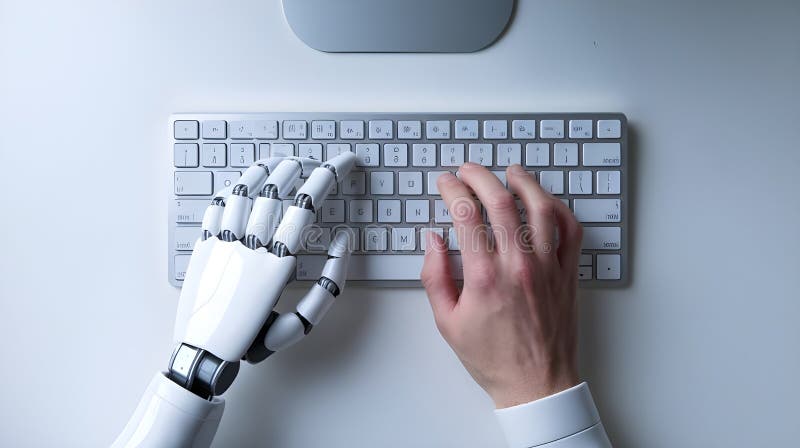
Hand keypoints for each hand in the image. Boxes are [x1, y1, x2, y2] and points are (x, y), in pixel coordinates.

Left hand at [172, 154, 354, 392]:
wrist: (200, 354)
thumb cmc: (251, 341)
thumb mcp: (298, 325)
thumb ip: (328, 289)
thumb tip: (343, 244)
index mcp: (277, 263)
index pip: (309, 202)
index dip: (330, 174)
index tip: (344, 162)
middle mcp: (250, 246)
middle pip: (277, 187)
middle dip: (300, 166)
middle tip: (312, 163)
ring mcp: (223, 242)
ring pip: (245, 188)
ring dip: (266, 168)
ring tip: (281, 162)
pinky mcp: (204, 246)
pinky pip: (217, 204)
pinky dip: (234, 186)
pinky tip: (244, 182)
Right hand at [421, 163, 582, 408]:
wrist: (536, 385)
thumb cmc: (492, 358)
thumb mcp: (446, 322)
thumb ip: (434, 276)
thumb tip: (433, 240)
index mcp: (484, 277)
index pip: (466, 214)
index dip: (453, 189)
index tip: (446, 183)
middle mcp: (518, 266)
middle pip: (501, 201)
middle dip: (480, 176)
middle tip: (469, 170)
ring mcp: (548, 268)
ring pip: (540, 207)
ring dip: (524, 182)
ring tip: (510, 171)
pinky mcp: (568, 274)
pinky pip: (571, 230)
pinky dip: (559, 208)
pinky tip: (544, 201)